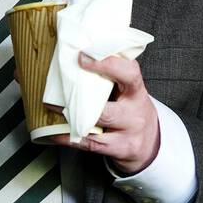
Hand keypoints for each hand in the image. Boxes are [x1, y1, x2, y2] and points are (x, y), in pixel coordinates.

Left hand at [41, 52, 160, 174]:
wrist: (149, 140)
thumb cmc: (131, 108)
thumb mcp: (129, 89)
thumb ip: (112, 74)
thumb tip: (80, 54)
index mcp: (136, 91)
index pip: (129, 74)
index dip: (106, 64)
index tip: (82, 57)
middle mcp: (135, 113)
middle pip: (107, 109)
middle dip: (82, 99)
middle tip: (60, 86)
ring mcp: (128, 133)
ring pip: (96, 126)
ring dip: (70, 116)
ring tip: (53, 106)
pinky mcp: (119, 149)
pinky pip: (89, 143)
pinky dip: (68, 137)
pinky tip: (55, 131)